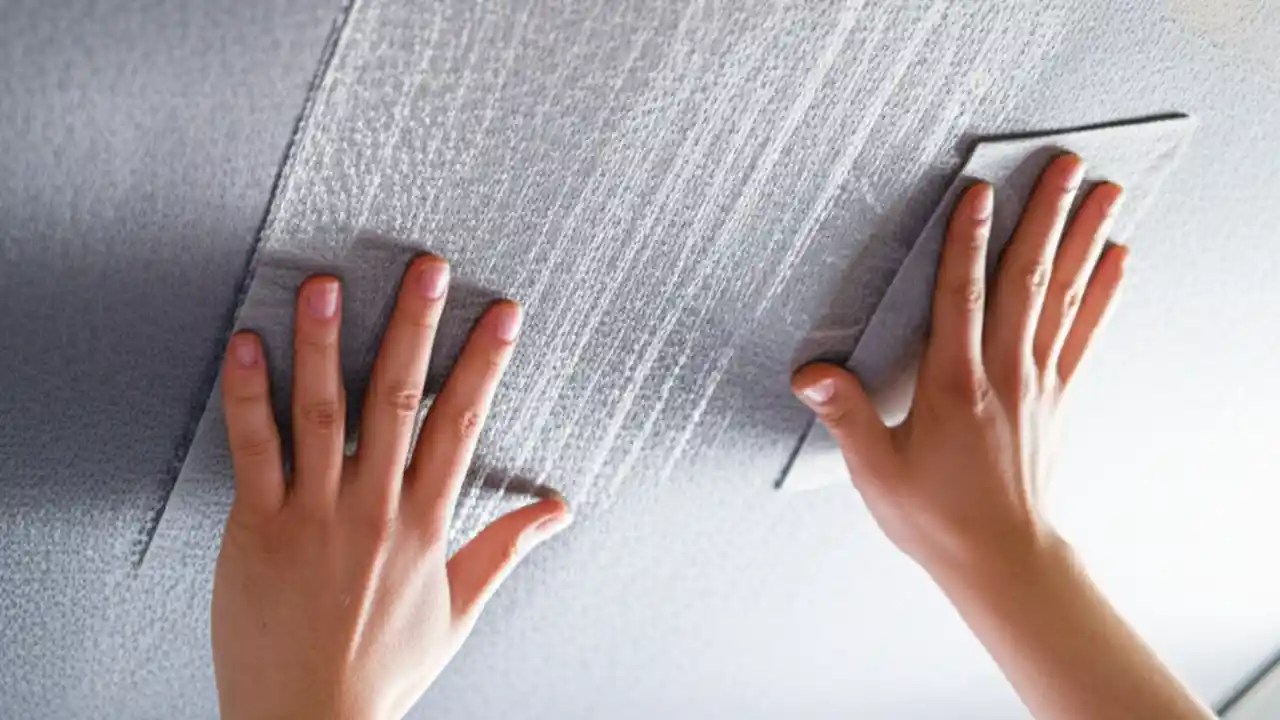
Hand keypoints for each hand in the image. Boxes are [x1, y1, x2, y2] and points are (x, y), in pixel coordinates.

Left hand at [212, 256, 571, 719]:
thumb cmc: (383, 669)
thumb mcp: (459, 609)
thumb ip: (506, 548)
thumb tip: (557, 510)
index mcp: (425, 523)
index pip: (462, 424)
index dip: (484, 363)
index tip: (502, 314)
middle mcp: (374, 509)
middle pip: (398, 402)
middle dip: (414, 329)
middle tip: (426, 270)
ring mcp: (314, 516)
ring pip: (323, 414)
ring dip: (326, 344)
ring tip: (327, 286)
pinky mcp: (258, 529)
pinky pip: (252, 451)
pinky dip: (248, 395)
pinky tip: (248, 345)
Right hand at [792, 153, 1123, 575]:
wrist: (1002, 559)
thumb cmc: (937, 519)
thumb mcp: (876, 470)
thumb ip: (848, 415)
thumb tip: (811, 375)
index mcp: (954, 386)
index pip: (961, 298)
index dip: (966, 243)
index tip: (978, 194)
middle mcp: (1003, 375)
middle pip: (1027, 280)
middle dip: (1045, 217)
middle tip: (1064, 165)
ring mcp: (1037, 382)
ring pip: (1063, 296)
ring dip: (1083, 239)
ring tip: (1103, 191)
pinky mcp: (1055, 396)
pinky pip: (1083, 331)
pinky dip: (1102, 291)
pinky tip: (1117, 258)